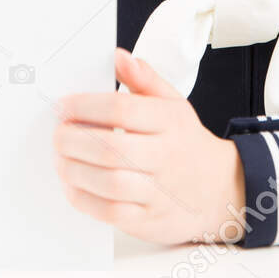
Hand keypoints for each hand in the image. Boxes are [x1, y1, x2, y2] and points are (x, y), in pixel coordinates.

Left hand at [53, 47, 246, 245]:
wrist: (220, 189)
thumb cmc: (186, 143)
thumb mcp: (174, 104)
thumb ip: (145, 79)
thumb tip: (118, 57)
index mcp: (170, 122)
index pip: (122, 109)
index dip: (86, 106)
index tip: (64, 106)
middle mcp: (167, 156)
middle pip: (111, 148)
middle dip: (73, 140)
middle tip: (58, 134)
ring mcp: (160, 192)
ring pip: (110, 182)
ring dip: (75, 170)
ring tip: (61, 159)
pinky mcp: (151, 220)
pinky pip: (112, 212)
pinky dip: (85, 199)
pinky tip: (73, 186)